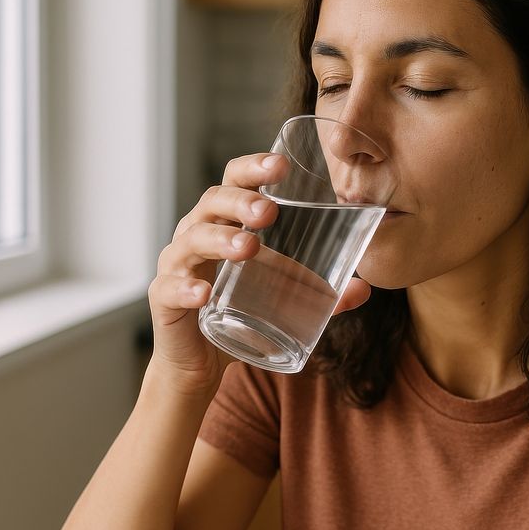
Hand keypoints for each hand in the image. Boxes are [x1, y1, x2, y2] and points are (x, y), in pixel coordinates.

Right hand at [146, 152, 372, 395]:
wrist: (199, 363)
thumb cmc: (240, 315)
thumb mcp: (286, 300)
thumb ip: (324, 295)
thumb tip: (365, 288)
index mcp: (225, 223)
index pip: (234, 181)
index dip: (253, 168)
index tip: (280, 166)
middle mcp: (197, 235)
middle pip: (212, 202)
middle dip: (240, 202)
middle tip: (270, 213)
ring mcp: (177, 265)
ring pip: (191, 239)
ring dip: (220, 240)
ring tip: (249, 248)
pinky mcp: (164, 300)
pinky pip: (169, 288)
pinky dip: (186, 288)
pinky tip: (204, 292)